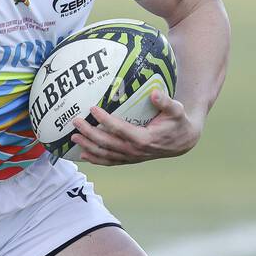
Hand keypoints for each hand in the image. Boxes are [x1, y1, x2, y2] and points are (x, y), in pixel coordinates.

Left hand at [70, 91, 201, 165]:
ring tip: (74, 138)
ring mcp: (131, 157)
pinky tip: (83, 154)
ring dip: (88, 147)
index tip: (92, 109)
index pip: (120, 129)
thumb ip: (166, 102)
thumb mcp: (176, 110)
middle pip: (107, 143)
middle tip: (76, 122)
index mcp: (144, 138)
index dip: (105, 120)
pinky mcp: (129, 160)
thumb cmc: (177, 122)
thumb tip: (155, 93)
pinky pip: (109, 161)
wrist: (182, 142)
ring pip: (105, 154)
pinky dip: (95, 159)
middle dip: (89, 133)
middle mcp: (135, 150)